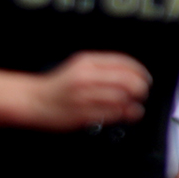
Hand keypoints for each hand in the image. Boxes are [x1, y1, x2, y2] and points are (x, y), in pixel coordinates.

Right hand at [29, 52, 150, 130]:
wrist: (33, 100)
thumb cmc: (57, 86)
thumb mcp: (79, 67)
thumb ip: (103, 68)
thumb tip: (132, 75)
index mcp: (86, 62)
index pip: (124, 63)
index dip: (140, 71)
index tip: (144, 78)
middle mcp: (86, 78)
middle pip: (127, 81)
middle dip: (140, 88)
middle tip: (142, 92)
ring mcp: (84, 97)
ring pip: (121, 99)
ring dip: (132, 103)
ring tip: (133, 105)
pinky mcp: (82, 114)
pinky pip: (111, 114)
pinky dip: (122, 114)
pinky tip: (124, 113)